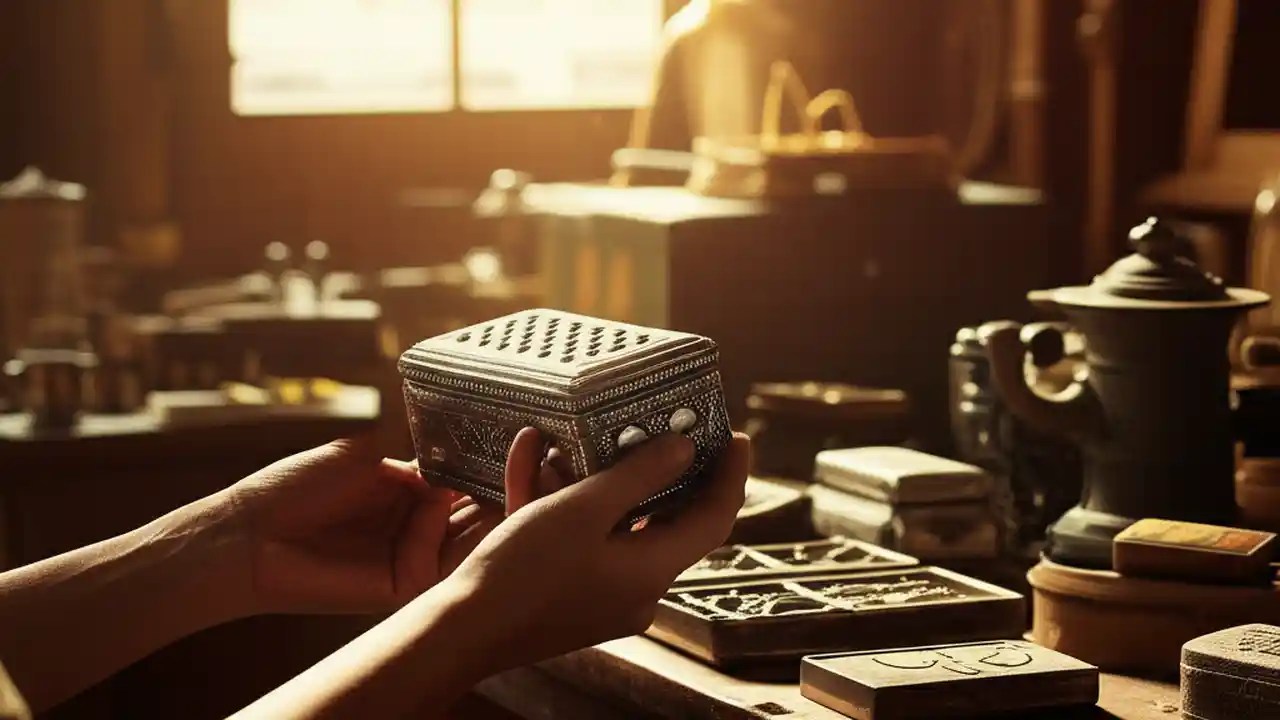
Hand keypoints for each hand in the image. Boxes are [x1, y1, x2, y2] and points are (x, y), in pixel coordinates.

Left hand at [227, 435, 522, 613]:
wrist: (251, 533)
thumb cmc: (294, 487)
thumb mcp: (364, 459)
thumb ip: (416, 463)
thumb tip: (463, 468)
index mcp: (402, 495)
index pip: (457, 485)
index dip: (482, 470)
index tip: (511, 449)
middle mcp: (410, 529)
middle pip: (470, 514)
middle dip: (497, 492)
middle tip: (531, 469)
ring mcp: (408, 558)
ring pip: (467, 539)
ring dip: (491, 514)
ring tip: (515, 485)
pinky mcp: (402, 585)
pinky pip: (445, 562)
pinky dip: (461, 535)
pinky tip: (467, 507)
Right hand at [447, 430, 749, 672]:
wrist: (461, 631)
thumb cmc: (521, 572)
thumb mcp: (583, 509)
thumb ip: (639, 475)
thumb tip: (685, 450)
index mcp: (651, 572)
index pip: (713, 520)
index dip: (729, 477)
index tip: (738, 439)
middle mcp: (637, 591)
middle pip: (670, 523)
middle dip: (665, 474)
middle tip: (675, 432)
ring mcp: (604, 597)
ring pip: (620, 528)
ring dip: (605, 484)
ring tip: (588, 439)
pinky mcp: (572, 596)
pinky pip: (584, 542)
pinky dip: (569, 507)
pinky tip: (536, 463)